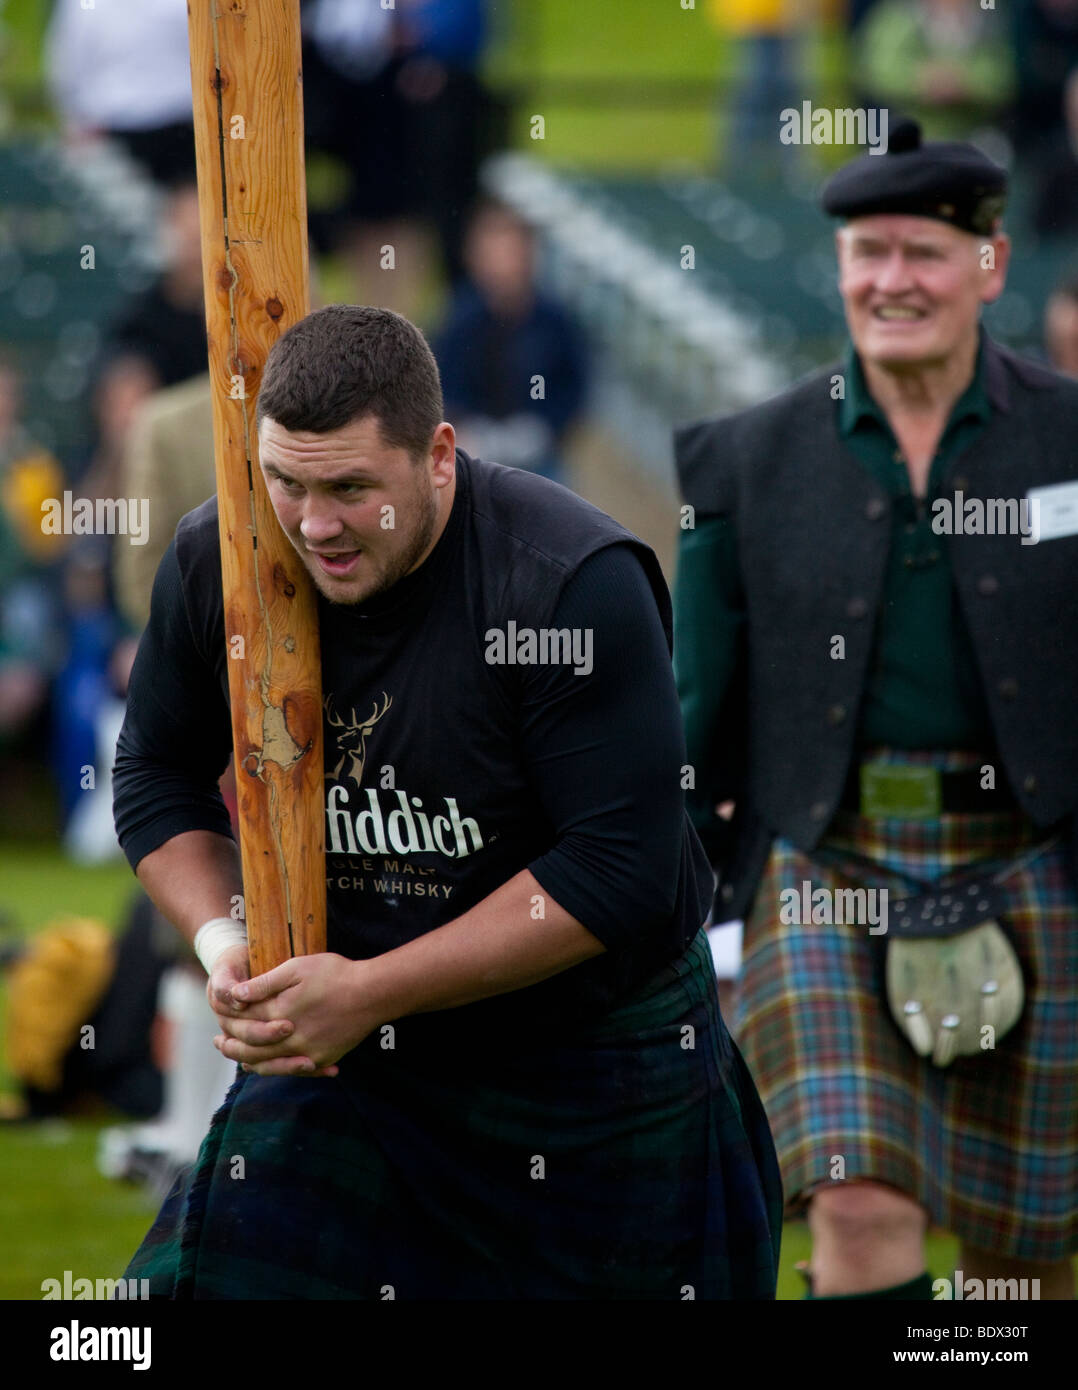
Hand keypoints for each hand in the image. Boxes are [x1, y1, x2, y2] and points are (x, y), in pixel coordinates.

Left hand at [213, 953, 377, 1077]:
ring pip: (269, 1065)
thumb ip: (264, 983)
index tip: (219, 1015)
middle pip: (251, 1048)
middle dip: (231, 1046)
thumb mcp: (297, 968)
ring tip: (239, 1058)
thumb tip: (235, 995)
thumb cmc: (335, 974)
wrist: (372, 994)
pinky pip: (292, 1070)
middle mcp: (289, 1038)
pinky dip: (276, 1070)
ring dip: (249, 1061)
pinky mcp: (322, 1059)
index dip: (229, 1017)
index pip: (245, 1019)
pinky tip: (270, 1065)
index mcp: (279, 1012)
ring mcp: (306, 1052)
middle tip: (218, 1044)